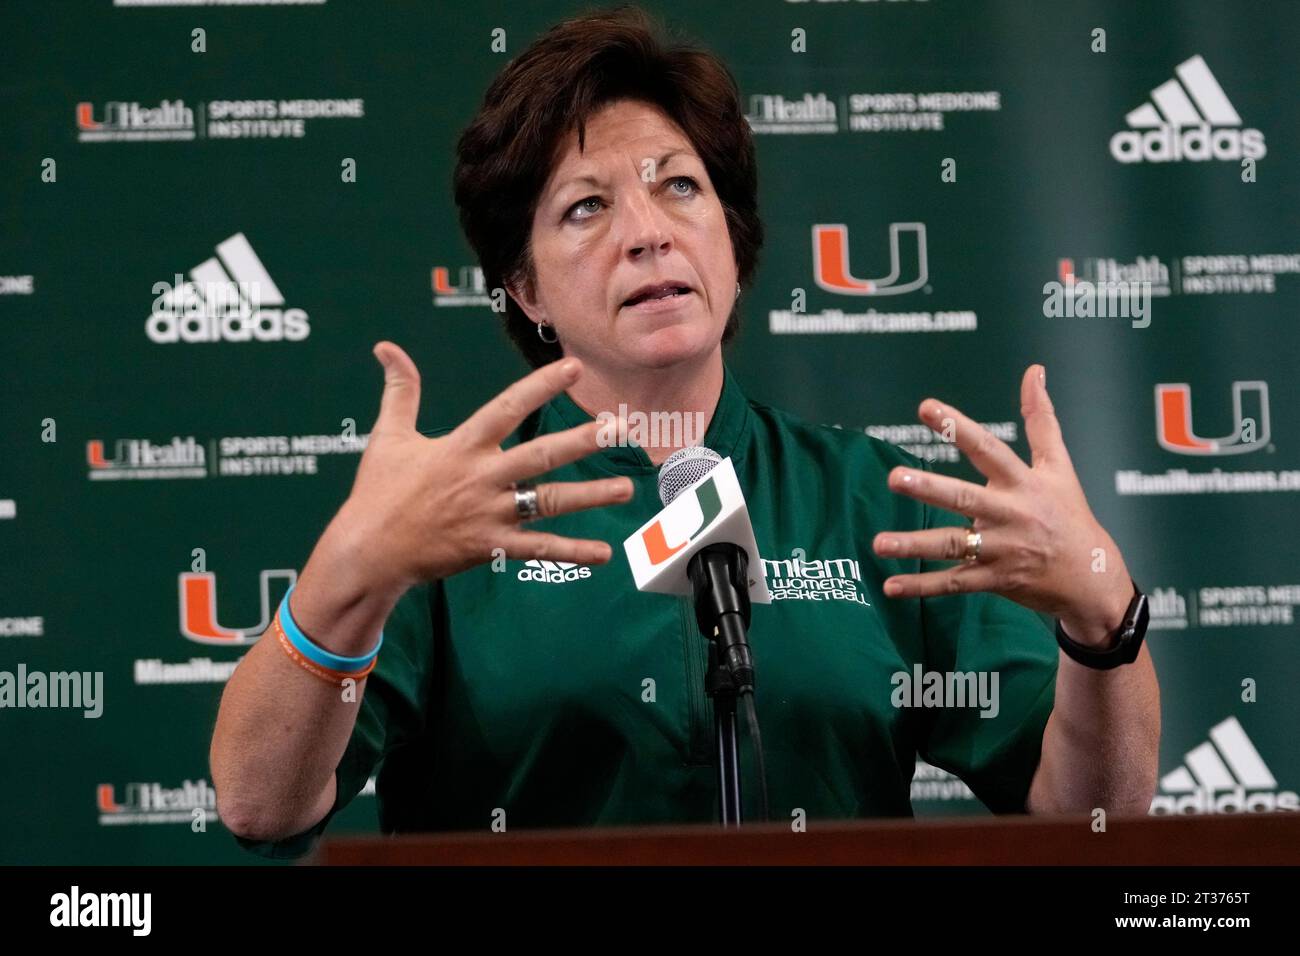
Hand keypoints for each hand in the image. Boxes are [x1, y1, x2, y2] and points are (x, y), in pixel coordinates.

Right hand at [333, 341, 634, 592]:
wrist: (369, 551)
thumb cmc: (378, 492)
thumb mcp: (388, 436)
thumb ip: (400, 391)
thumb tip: (387, 348)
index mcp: (462, 446)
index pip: (508, 408)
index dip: (541, 386)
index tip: (574, 367)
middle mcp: (481, 477)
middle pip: (541, 455)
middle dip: (584, 441)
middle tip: (622, 427)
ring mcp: (489, 514)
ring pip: (548, 501)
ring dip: (590, 495)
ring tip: (627, 486)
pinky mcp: (490, 546)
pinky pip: (538, 548)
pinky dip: (571, 551)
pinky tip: (604, 552)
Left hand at [871, 364, 1132, 646]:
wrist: (1093, 578)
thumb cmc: (1069, 514)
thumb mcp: (1059, 466)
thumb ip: (1041, 419)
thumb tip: (1034, 370)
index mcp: (1022, 483)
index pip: (987, 448)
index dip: (958, 427)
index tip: (926, 407)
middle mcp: (1010, 514)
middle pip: (965, 499)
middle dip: (929, 488)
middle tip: (894, 477)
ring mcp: (1001, 550)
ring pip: (953, 545)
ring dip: (914, 545)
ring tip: (879, 542)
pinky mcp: (994, 580)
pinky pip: (953, 583)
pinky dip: (922, 586)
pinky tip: (890, 585)